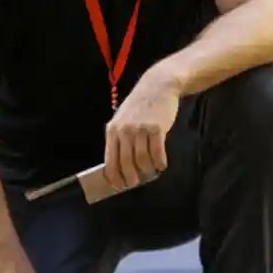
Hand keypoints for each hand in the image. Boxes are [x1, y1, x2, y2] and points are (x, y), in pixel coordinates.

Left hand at [103, 68, 179, 189]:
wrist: (158, 86)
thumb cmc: (140, 106)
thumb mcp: (123, 119)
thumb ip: (121, 139)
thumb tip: (122, 166)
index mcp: (113, 130)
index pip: (110, 160)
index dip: (114, 176)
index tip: (118, 185)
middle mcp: (124, 130)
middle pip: (126, 163)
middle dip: (130, 177)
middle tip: (135, 183)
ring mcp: (140, 129)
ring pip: (142, 160)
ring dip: (147, 170)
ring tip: (151, 172)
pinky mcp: (157, 129)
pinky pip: (157, 153)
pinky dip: (160, 162)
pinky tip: (162, 165)